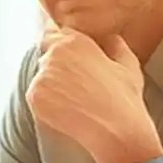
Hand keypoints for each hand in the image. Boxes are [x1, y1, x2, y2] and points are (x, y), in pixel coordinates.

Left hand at [27, 28, 162, 162]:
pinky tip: (67, 109)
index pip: (55, 32)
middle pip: (46, 53)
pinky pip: (37, 95)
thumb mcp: (127, 62)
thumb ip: (114, 43)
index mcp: (74, 40)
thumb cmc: (124, 98)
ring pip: (41, 75)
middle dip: (57, 65)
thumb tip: (108, 38)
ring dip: (52, 83)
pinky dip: (47, 102)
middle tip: (75, 83)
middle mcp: (54, 54)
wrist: (115, 130)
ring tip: (73, 99)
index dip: (62, 44)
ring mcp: (42, 76)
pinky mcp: (34, 98)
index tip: (69, 57)